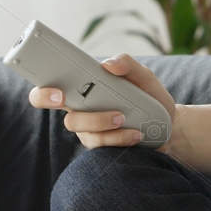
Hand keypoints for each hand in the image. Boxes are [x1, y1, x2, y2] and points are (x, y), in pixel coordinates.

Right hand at [27, 53, 176, 151]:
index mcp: (82, 88)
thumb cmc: (149, 96)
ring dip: (101, 122)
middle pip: (56, 110)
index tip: (56, 92)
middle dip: (63, 108)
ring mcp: (88, 130)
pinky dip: (119, 138)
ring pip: (80, 128)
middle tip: (72, 101)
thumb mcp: (143, 76)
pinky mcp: (101, 146)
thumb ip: (128, 65)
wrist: (168, 124)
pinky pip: (101, 145)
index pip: (50, 88)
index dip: (43, 91)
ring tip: (124, 118)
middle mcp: (80, 109)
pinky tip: (136, 133)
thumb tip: (108, 65)